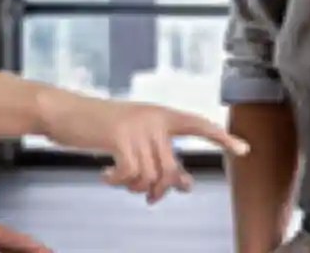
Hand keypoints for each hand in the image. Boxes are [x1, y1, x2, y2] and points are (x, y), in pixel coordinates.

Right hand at [36, 89, 249, 203]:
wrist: (65, 112)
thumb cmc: (99, 127)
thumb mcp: (134, 140)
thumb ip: (159, 157)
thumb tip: (185, 185)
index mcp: (161, 114)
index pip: (198, 124)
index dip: (221, 137)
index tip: (244, 149)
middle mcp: (154, 117)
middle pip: (171, 167)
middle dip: (162, 189)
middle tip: (149, 199)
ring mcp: (137, 126)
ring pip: (151, 175)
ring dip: (135, 187)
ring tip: (121, 181)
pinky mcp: (120, 136)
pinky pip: (132, 175)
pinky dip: (119, 182)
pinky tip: (106, 177)